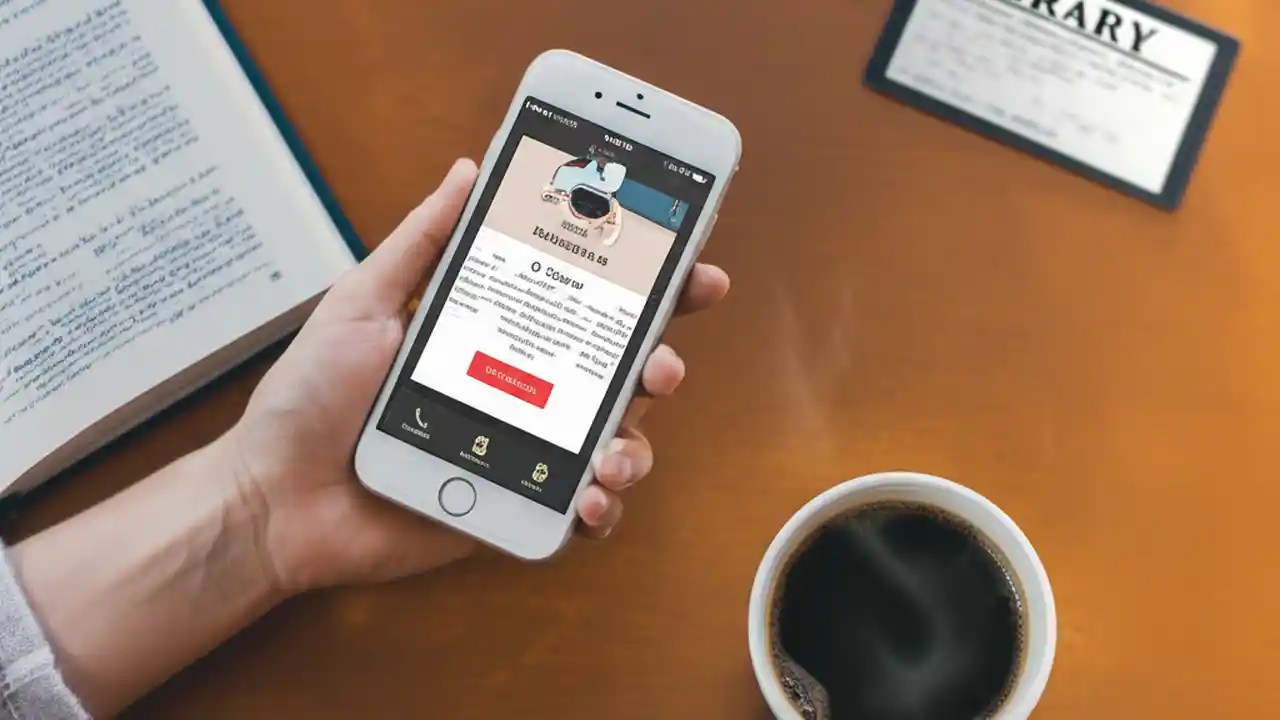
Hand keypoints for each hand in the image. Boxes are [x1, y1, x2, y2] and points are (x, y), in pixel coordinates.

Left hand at [226, 159, 729, 593]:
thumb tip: (467, 170)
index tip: (691, 269)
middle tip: (658, 363)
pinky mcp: (514, 507)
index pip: (584, 303)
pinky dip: (601, 505)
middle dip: (659, 361)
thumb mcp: (364, 300)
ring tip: (611, 448)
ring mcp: (522, 451)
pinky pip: (581, 509)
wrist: (276, 495)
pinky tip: (587, 495)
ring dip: (635, 442)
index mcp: (496, 334)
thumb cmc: (311, 397)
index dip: (647, 286)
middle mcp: (521, 389)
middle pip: (618, 372)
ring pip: (614, 442)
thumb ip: (422, 240)